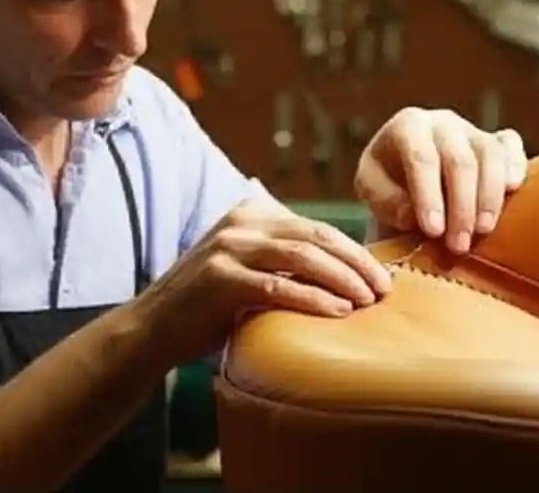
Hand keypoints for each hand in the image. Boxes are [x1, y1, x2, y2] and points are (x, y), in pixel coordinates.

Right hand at [138, 197, 392, 361]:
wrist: (154, 325)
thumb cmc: (210, 304)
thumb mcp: (247, 265)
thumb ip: (283, 258)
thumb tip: (346, 271)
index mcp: (252, 213)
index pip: (316, 227)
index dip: (353, 251)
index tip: (381, 276)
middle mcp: (241, 224)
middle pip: (315, 237)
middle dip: (356, 263)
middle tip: (383, 289)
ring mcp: (228, 249)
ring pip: (301, 257)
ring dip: (341, 279)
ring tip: (366, 301)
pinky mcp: (220, 279)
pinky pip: (277, 287)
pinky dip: (312, 299)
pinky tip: (337, 312)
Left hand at [354, 107, 527, 253]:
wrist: (408, 176)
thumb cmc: (388, 183)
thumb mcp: (371, 190)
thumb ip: (385, 201)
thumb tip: (411, 215)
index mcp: (407, 126)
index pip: (421, 158)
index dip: (428, 196)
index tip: (433, 231)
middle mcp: (443, 122)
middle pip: (459, 161)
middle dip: (461, 206)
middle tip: (458, 245)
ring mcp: (472, 129)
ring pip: (490, 155)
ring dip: (489, 197)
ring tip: (483, 231)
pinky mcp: (497, 140)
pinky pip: (511, 146)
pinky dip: (516, 166)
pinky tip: (513, 190)